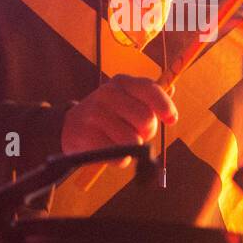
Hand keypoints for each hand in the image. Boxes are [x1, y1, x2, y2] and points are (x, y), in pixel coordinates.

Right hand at [61, 75, 177, 161]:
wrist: (69, 127)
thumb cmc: (108, 114)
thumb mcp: (126, 98)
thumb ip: (149, 96)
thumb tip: (172, 88)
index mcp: (122, 82)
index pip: (150, 89)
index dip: (165, 107)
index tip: (171, 120)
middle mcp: (107, 93)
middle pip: (146, 119)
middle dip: (147, 132)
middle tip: (137, 134)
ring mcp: (95, 113)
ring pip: (133, 141)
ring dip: (132, 148)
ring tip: (120, 141)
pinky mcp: (86, 136)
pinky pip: (118, 156)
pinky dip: (120, 159)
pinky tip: (110, 150)